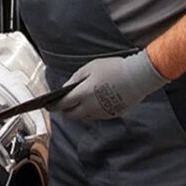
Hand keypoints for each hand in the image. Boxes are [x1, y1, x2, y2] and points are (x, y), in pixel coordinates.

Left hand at [50, 50, 168, 120]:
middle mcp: (91, 107)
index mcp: (83, 95)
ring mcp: (103, 113)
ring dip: (78, 112)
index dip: (53, 106)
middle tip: (62, 105)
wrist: (138, 77)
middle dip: (65, 111)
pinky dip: (91, 111)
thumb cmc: (113, 69)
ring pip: (84, 117)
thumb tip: (66, 88)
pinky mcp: (113, 115)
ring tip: (77, 103)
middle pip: (72, 115)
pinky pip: (97, 116)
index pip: (62, 105)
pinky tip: (93, 102)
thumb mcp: (89, 68)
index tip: (47, 106)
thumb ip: (75, 79)